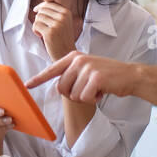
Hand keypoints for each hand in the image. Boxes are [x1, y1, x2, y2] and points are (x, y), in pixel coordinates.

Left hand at [25, 51, 142, 101]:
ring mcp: (87, 68)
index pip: (52, 70)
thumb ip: (72, 74)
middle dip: (72, 95)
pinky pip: (85, 97)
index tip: (27, 85)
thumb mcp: (87, 69)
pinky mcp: (96, 77)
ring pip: (73, 95)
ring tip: (97, 88)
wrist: (129, 75)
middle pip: (61, 88)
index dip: (39, 79)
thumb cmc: (107, 75)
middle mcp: (78, 60)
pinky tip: (102, 91)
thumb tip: (58, 87)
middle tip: (87, 90)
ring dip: (85, 98)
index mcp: (73, 57)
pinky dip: (93, 99)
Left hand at [30, 0, 77, 62]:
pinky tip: (41, 36)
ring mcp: (57, 25)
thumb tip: (38, 7)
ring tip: (43, 32)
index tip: (36, 11)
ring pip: (38, 17)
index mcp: (67, 12)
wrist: (66, 53)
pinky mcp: (50, 33)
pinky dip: (35, 30)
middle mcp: (63, 17)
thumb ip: (54, 13)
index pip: (49, 3)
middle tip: (43, 27)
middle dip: (39, 17)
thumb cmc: (62, 38)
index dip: (40, 7)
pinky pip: (36, 25)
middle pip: (42, 10)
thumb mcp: (63, 22)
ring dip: (37, 25)